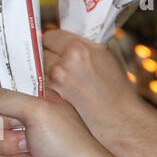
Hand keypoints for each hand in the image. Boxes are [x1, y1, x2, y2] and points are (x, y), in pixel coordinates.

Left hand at [42, 29, 147, 152]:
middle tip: (58, 65)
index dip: (54, 43)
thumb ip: (93, 42)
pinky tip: (58, 94)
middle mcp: (61, 65)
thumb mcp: (111, 56)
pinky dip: (45, 90)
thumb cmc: (119, 90)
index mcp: (77, 48)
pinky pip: (38, 89)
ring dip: (45, 75)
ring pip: (37, 72)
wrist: (120, 122)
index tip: (56, 47)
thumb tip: (82, 34)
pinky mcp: (48, 103)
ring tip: (60, 82)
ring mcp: (53, 85)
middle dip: (49, 58)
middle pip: (40, 54)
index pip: (50, 36)